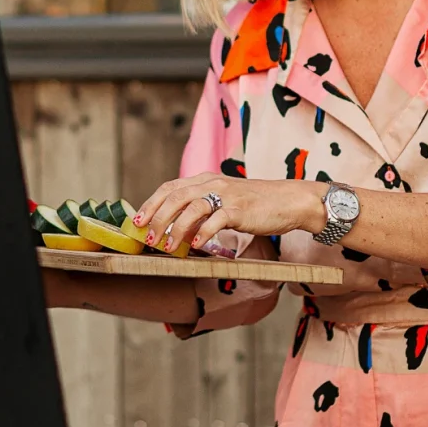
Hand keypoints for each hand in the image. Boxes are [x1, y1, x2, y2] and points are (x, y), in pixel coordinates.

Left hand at [133, 174, 326, 251]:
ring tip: (167, 247)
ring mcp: (227, 195)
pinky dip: (202, 234)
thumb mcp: (226, 199)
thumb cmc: (257, 204)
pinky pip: (216, 221)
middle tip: (148, 238)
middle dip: (157, 218)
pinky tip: (195, 246)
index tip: (138, 221)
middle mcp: (214, 183)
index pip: (171, 187)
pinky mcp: (240, 210)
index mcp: (207, 179)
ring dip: (175, 229)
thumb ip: (204, 207)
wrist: (289, 200)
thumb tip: (178, 228)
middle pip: (176, 196)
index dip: (151, 203)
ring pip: (192, 209)